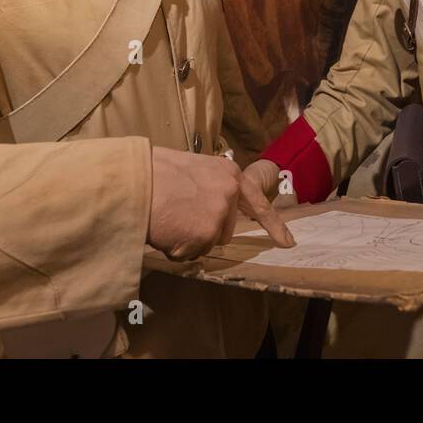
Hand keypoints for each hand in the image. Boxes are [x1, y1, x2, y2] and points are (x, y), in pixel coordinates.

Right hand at [147, 149, 292, 260]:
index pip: (258, 203)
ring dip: (188, 239)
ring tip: (167, 218)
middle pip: (224, 230)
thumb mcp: (191, 169)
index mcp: (228, 173)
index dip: (274, 226)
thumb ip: (208, 186)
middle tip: (175, 212)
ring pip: (206, 243)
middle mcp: (230, 193)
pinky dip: (176, 248)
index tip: (289, 243)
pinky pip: (191, 253)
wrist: (133, 181)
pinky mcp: (207, 235)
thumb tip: (207, 204)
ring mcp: (220, 215)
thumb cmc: (152, 172)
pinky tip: (164, 228)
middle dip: (202, 229)